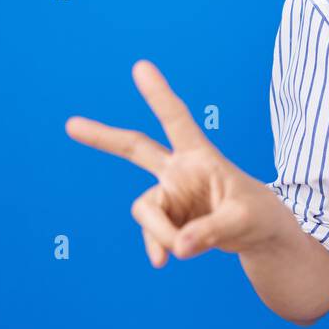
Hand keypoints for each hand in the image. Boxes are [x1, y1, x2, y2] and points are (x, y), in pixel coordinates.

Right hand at [65, 60, 283, 265]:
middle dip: (102, 137)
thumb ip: (210, 232)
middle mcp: (180, 171)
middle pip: (135, 148)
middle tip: (70, 124)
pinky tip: (163, 262)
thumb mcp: (244, 220)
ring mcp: (170, 195)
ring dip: (162, 234)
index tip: (140, 66)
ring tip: (186, 249)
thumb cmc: (258, 216)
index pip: (177, 120)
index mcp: (200, 156)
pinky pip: (152, 234)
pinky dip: (158, 246)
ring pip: (146, 211)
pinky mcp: (168, 219)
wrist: (258, 236)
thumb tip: (176, 248)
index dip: (158, 95)